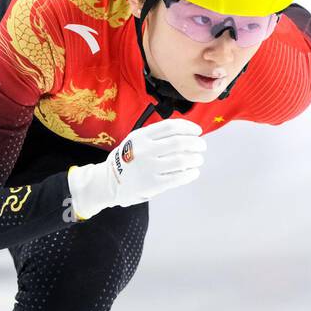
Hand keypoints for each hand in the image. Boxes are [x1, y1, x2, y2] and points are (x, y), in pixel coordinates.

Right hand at [67, 119, 205, 219]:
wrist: (108, 182)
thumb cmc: (128, 159)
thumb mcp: (135, 140)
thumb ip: (156, 135)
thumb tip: (187, 133)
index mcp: (141, 136)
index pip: (171, 126)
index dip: (189, 127)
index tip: (198, 131)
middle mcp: (145, 150)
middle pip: (180, 142)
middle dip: (196, 143)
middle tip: (202, 146)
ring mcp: (149, 167)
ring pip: (182, 159)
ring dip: (195, 158)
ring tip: (198, 159)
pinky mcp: (153, 184)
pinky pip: (178, 177)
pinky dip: (191, 173)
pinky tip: (193, 172)